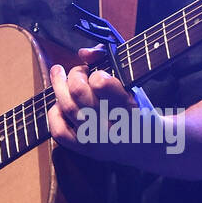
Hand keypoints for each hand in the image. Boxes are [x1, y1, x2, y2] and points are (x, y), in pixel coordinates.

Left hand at [47, 46, 139, 163]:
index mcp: (128, 107)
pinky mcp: (84, 149)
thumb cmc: (138, 109)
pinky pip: (59, 131)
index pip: (100, 83)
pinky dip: (55, 113)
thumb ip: (109, 60)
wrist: (146, 146)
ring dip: (60, 86)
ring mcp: (95, 140)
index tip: (99, 74)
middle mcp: (111, 126)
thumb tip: (83, 53)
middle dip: (75, 74)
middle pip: (78, 92)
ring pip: (66, 107)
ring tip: (61, 77)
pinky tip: (60, 104)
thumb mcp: (133, 83)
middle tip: (80, 71)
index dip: (95, 73)